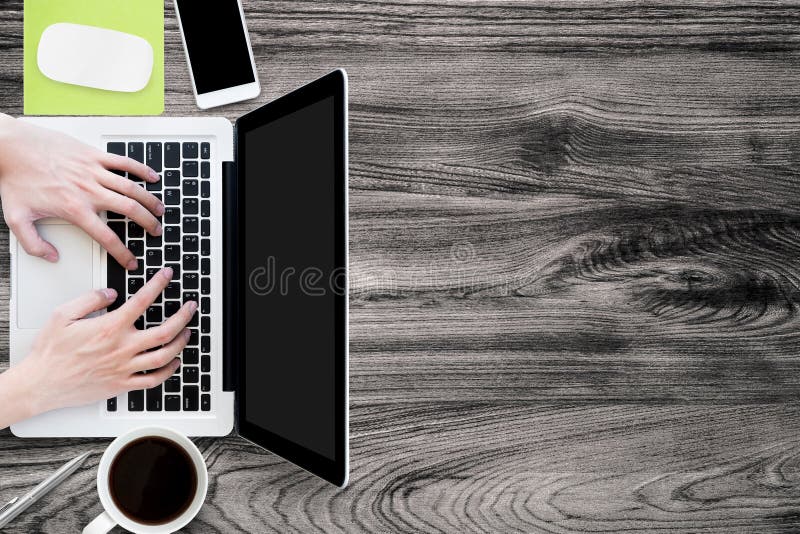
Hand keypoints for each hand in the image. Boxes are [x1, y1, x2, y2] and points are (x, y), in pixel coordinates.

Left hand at [0, 114, 163, 269]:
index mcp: (75, 209)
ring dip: (150, 200)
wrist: (11, 147)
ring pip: (132, 188)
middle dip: (148, 224)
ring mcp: (94, 171)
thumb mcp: (16, 218)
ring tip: (160, 209)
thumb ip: (33, 244)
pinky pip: (124, 163)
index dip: (123, 253)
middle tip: (156, 231)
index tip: (131, 261)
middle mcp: (89, 191)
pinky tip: (152, 177)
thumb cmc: (15, 178)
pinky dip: (141, 170)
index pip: (107, 237)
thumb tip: (50, 256)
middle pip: (129, 210)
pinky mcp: (93, 155)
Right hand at [11, 267, 195, 415]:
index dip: (158, 285)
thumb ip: (89, 299)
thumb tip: (110, 293)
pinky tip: (174, 362)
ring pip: (164, 356)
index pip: (142, 301)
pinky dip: (168, 371)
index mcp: (110, 327)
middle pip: (165, 331)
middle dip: (184, 316)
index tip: (167, 276)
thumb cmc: (50, 352)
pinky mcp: (122, 385)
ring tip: (188, 332)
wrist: (41, 383)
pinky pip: (153, 380)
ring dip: (181, 343)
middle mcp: (121, 348)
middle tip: (191, 307)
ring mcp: (124, 368)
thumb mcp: (62, 315)